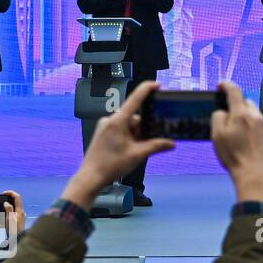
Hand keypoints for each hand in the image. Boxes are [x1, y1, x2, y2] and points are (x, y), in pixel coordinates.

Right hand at [0, 190, 26, 240]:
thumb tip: (6, 203)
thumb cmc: (14, 230)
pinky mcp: (14, 224)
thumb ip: (8, 210)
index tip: (4, 193)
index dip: (11, 193)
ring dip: (0, 213)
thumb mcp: (10, 219)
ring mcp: (17, 219)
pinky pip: (6, 221)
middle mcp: (20, 214)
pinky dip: (0, 222)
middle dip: (4, 203)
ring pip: (8, 213)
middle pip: (13, 204)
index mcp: (20, 211)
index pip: (18, 198)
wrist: (17, 241)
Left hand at [62, 82, 174, 209]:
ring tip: (134, 151)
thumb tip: (172, 143)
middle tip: (144, 144)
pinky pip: (120, 128)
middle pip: (134, 117)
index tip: (158, 85)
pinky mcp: (102, 132)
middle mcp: (110, 119)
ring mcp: (105, 125)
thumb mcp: (138, 155)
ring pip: (128, 124)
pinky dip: (128, 136)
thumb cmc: (112, 165)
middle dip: (143, 128)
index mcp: (118, 121)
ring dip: (135, 134)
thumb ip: (156, 146)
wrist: (90, 177)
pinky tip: (128, 150)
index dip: (147, 89)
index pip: (135, 99)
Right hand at [210, 81, 262, 203]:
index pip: (235, 91)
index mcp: (242, 114)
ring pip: (250, 111)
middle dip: (234, 103)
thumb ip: (218, 118)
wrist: (253, 173)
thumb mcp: (217, 135)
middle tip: (224, 113)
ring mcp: (262, 124)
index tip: (221, 85)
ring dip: (241, 114)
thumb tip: (222, 111)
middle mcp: (255, 116)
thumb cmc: (235, 156)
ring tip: (232, 130)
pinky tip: (241, 137)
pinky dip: (247, 123)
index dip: (226, 85)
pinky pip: (254, 122)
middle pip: (244, 101)